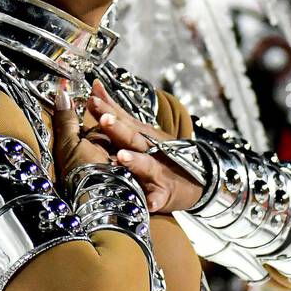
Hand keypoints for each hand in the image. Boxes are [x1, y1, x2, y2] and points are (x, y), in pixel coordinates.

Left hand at [50, 80, 187, 212]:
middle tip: (105, 119)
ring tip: (121, 156)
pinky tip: (149, 203)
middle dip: (119, 129)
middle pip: (133, 138)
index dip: (108, 110)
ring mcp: (157, 172)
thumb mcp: (141, 131)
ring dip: (135, 161)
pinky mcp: (164, 194)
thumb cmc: (161, 154)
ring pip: (146, 166)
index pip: (122, 119)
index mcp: (141, 135)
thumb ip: (116, 112)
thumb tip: (94, 87)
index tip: (92, 100)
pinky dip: (154, 201)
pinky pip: (158, 199)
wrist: (198, 179)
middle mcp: (150, 150)